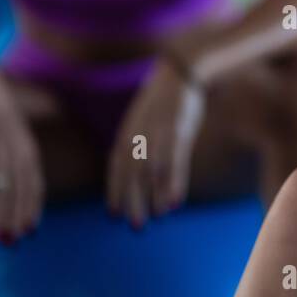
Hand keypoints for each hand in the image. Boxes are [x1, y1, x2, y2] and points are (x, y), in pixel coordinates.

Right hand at [0, 67, 43, 242]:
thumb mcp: (13, 137)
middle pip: (21, 191)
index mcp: (28, 150)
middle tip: (14, 243)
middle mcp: (18, 152)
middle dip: (18, 218)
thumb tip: (10, 187)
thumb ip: (15, 159)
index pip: (35, 185)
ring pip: (4, 188)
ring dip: (2, 215)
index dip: (33, 208)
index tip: (31, 231)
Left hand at [106, 58, 205, 227]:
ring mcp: (158, 133)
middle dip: (133, 200)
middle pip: (132, 172)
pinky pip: (174, 160)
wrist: (182, 71)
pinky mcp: (178, 130)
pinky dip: (173, 181)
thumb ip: (138, 140)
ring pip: (152, 170)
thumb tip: (135, 165)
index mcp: (128, 132)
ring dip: (153, 196)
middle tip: (136, 226)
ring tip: (156, 218)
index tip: (114, 214)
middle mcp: (139, 134)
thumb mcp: (144, 118)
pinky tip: (175, 200)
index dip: (115, 189)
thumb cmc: (164, 99)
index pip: (116, 165)